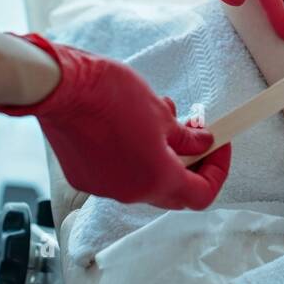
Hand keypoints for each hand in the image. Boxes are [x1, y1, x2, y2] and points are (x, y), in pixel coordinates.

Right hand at [0, 34, 231, 207]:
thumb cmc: (111, 96)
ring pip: (145, 179)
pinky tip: (131, 123)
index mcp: (156, 179)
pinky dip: (134, 153)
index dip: (217, 171)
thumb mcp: (160, 112)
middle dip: (190, 162)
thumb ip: (186, 137)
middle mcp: (130, 192)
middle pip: (173, 190)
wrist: (63, 89)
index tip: (220, 147)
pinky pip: (119, 173)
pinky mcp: (85, 177)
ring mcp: (105, 188)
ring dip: (161, 154)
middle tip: (196, 133)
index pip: (201, 194)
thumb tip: (203, 144)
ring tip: (162, 115)